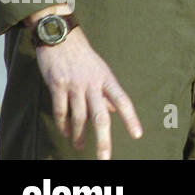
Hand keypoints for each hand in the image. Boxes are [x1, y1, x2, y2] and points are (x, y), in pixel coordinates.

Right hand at [34, 26, 141, 158]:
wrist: (61, 36)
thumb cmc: (83, 55)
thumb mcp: (101, 70)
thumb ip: (106, 92)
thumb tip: (115, 111)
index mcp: (107, 79)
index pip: (123, 101)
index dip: (131, 118)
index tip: (137, 135)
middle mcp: (92, 83)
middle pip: (101, 117)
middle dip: (103, 140)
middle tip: (105, 158)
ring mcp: (74, 85)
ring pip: (79, 118)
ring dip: (79, 136)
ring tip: (80, 147)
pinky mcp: (57, 85)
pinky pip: (60, 111)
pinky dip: (63, 124)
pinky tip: (66, 133)